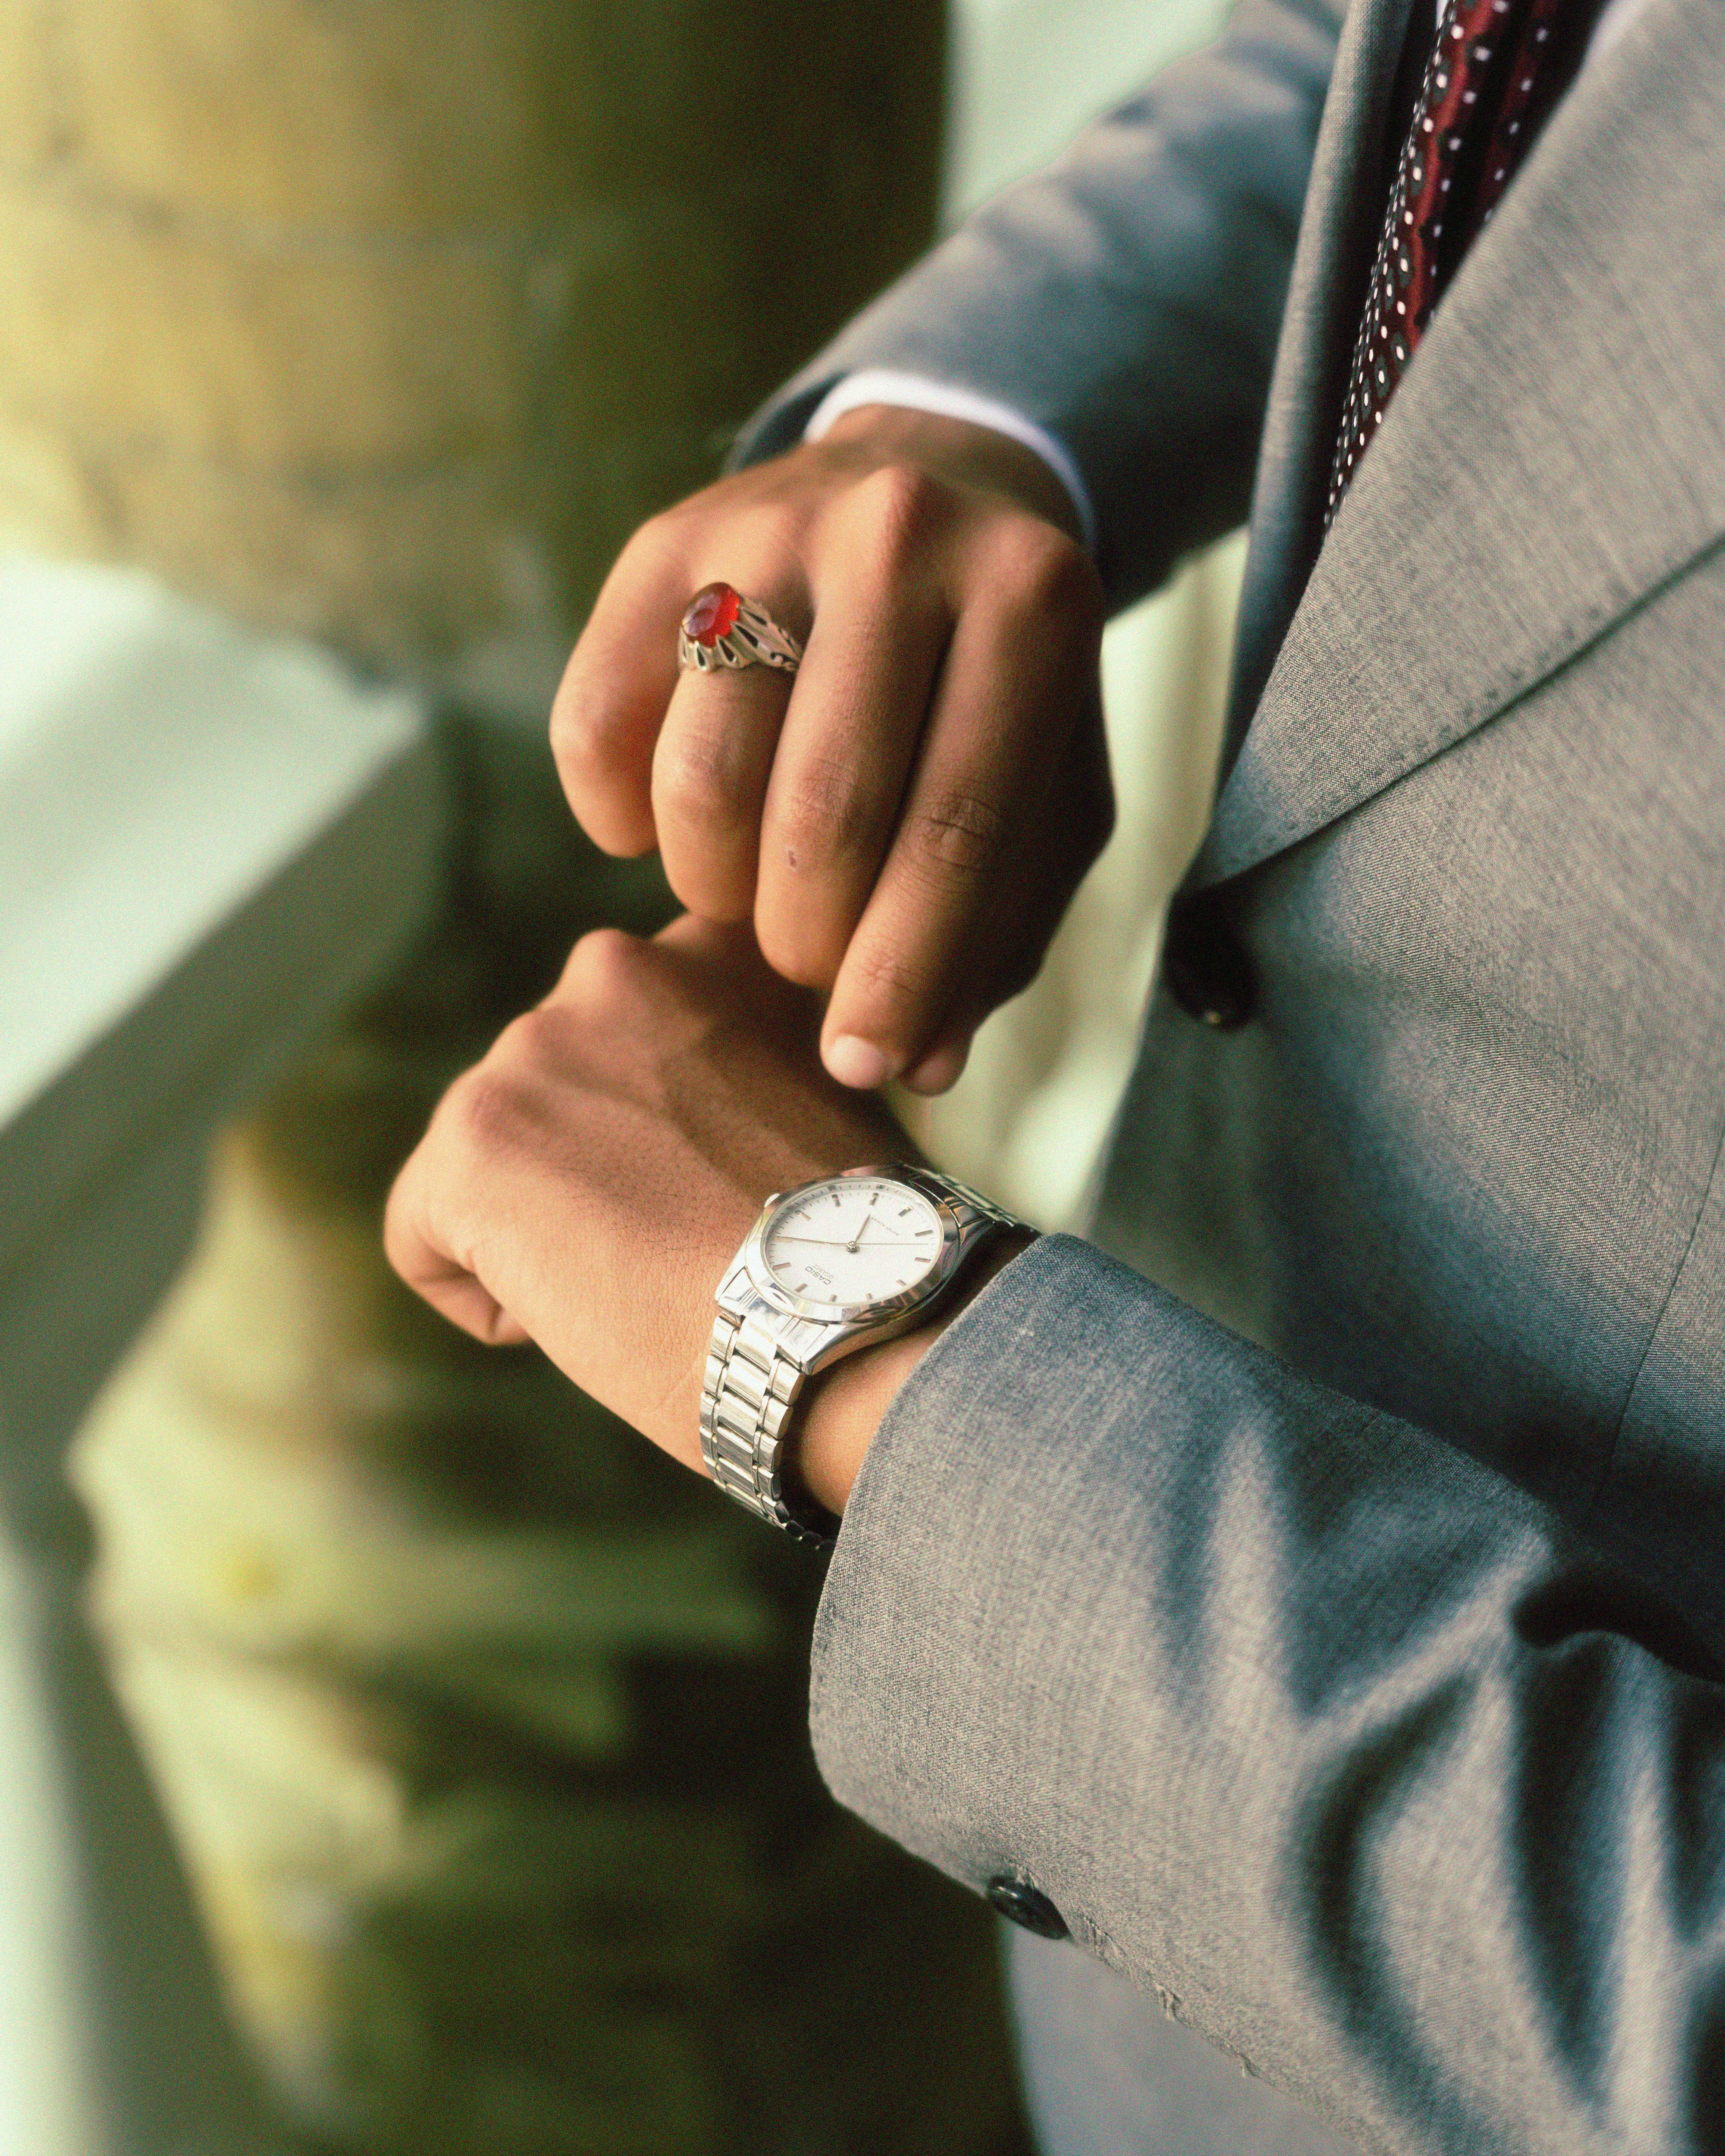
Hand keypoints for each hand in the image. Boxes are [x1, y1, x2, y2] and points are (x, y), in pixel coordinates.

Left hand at [383, 915, 962, 1511]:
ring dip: (549, 1231)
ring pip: (493, 1167)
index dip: (661, 1122)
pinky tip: (581, 1317)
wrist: (844, 1323)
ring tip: (648, 1279)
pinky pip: (426, 1240)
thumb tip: (679, 1114)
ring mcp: (529, 1051)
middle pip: (551, 1098)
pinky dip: (489, 1299)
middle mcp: (609, 971)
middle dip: (594, 1173)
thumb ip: (736, 1062)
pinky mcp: (467, 1142)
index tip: (722, 1179)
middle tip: (684, 1243)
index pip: (629, 1029)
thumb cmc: (854, 1249)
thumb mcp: (822, 1093)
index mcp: (706, 951)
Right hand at [550, 405, 1112, 1094]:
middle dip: (805, 941)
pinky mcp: (661, 539)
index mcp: (1033, 605)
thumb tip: (914, 1064)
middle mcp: (901, 539)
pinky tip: (664, 829)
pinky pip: (596, 726)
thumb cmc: (991, 691)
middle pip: (822, 817)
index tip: (862, 1067)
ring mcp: (771, 525)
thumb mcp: (1047, 799)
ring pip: (701, 779)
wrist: (926, 492)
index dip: (902, 977)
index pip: (957, 834)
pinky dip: (618, 817)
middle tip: (808, 963)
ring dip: (715, 887)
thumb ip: (1000, 931)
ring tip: (751, 892)